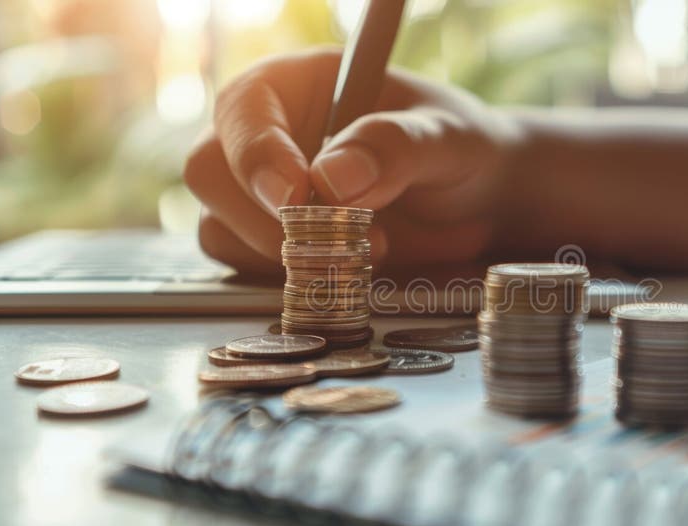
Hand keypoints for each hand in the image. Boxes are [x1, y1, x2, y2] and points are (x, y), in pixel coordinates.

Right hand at [184, 48, 520, 274]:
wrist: (478, 198)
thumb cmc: (459, 148)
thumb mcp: (446, 137)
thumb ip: (396, 146)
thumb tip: (332, 178)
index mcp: (298, 84)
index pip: (244, 109)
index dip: (256, 154)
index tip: (296, 199)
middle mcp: (268, 134)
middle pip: (209, 171)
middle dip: (261, 219)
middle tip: (333, 243)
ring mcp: (262, 190)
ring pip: (220, 227)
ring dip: (283, 256)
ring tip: (367, 253)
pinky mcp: (273, 239)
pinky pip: (249, 266)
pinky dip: (291, 278)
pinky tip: (349, 269)